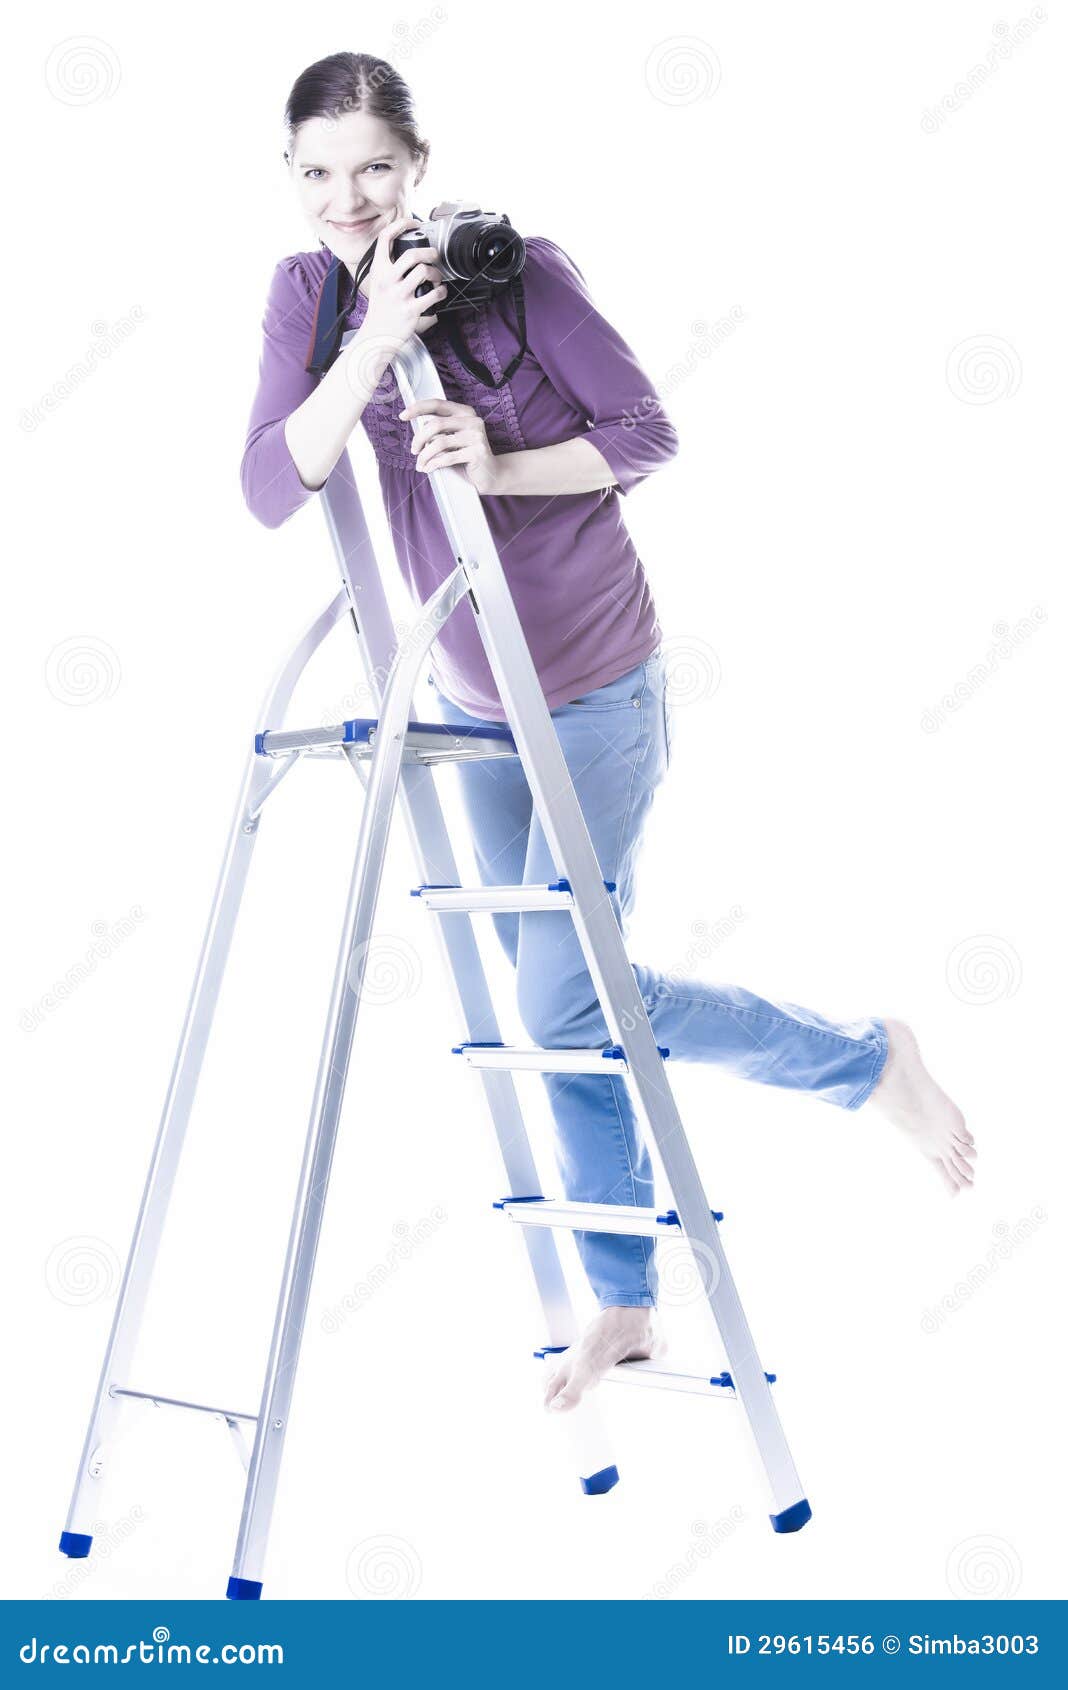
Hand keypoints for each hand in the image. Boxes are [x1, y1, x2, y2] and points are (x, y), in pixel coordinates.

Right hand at [359, 211, 447, 350]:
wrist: (376, 335)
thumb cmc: (381, 308)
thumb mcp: (378, 282)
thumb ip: (388, 266)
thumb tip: (407, 249)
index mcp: (378, 270)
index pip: (385, 238)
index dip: (401, 224)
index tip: (413, 222)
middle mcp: (387, 280)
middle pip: (412, 254)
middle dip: (429, 252)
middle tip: (434, 255)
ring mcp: (399, 295)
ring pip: (424, 271)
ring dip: (436, 273)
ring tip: (436, 278)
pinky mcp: (410, 310)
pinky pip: (433, 294)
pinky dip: (441, 291)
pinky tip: (440, 292)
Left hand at [399, 398, 504, 493]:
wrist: (492, 474)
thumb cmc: (467, 457)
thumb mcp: (453, 440)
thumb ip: (440, 432)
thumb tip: (417, 431)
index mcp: (465, 412)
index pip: (437, 404)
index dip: (418, 408)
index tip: (403, 416)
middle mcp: (472, 420)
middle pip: (435, 424)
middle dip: (418, 439)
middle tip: (414, 451)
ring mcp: (476, 436)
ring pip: (439, 443)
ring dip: (425, 456)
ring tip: (420, 465)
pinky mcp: (477, 452)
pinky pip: (448, 457)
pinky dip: (434, 464)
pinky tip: (429, 469)